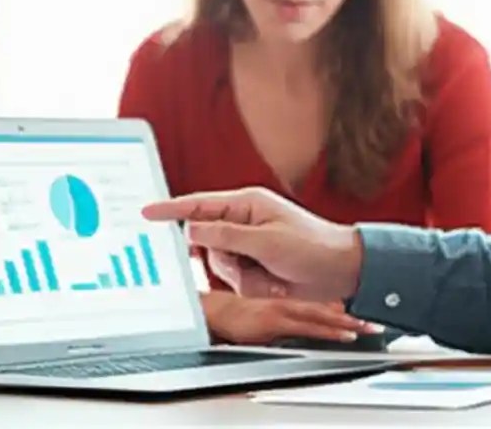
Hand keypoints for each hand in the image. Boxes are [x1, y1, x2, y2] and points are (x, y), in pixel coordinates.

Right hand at [143, 187, 363, 301]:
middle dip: (227, 261)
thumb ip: (226, 236)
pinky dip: (254, 285)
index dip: (171, 209)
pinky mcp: (256, 265)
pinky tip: (277, 284)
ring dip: (244, 277)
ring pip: (221, 264)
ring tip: (274, 278)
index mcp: (247, 205)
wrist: (344, 271)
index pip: (199, 205)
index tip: (146, 212)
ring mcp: (250, 245)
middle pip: (208, 242)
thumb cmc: (313, 248)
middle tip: (251, 266)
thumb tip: (192, 229)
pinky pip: (237, 279)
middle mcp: (245, 222)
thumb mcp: (267, 243)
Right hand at [201, 291, 378, 345]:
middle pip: (327, 310)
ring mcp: (282, 312)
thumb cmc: (238, 316)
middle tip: (375, 323)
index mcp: (288, 303)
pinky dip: (327, 329)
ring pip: (321, 316)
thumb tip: (305, 327)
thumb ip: (286, 320)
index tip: (364, 314)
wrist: (216, 314)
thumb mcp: (267, 316)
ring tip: (366, 328)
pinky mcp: (274, 321)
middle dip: (352, 318)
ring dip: (346, 323)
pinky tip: (343, 334)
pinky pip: (307, 326)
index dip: (343, 309)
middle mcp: (289, 304)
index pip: (321, 306)